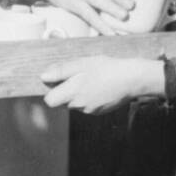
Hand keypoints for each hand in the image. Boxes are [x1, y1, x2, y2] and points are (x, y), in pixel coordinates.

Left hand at [41, 57, 163, 113]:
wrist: (132, 79)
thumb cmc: (106, 68)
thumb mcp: (82, 64)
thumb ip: (61, 71)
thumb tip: (43, 77)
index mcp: (73, 94)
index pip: (50, 101)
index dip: (51, 90)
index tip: (57, 80)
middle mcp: (80, 106)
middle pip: (63, 102)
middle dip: (65, 91)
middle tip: (77, 76)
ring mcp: (90, 110)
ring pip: (76, 104)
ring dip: (78, 94)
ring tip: (91, 79)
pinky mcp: (100, 112)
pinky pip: (87, 105)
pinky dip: (89, 97)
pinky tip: (100, 86)